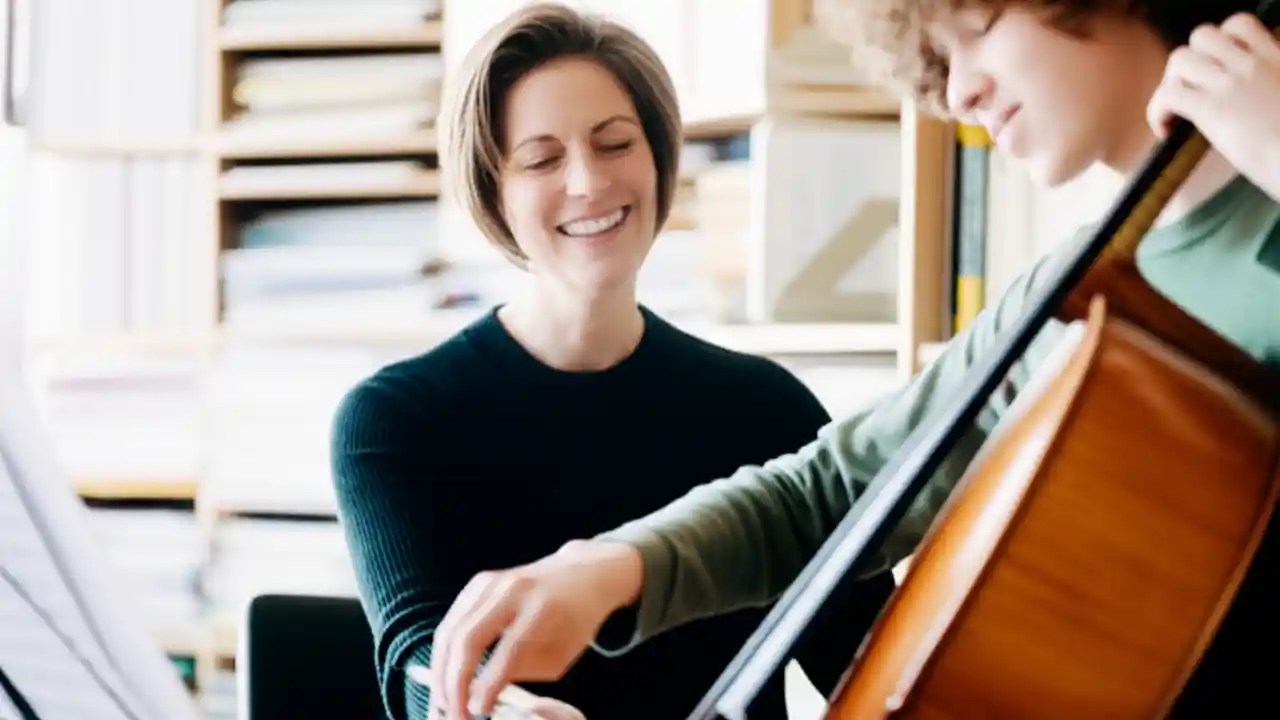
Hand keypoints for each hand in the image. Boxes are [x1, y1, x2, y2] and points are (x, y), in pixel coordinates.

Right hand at [428, 540, 643, 719]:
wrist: (581, 574)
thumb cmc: (574, 621)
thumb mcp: (561, 654)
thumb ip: (522, 672)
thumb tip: (479, 697)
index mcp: (542, 606)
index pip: (508, 649)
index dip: (488, 685)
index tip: (478, 713)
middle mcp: (512, 589)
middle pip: (468, 638)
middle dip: (454, 684)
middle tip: (453, 715)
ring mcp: (490, 582)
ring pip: (450, 631)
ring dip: (440, 672)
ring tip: (443, 703)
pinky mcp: (477, 584)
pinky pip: (451, 622)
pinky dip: (443, 654)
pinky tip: (445, 678)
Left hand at [1148, 12, 1279, 199]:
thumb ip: (1268, 88)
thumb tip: (1249, 103)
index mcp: (1275, 60)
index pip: (1240, 25)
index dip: (1219, 41)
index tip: (1215, 68)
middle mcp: (1253, 65)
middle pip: (1202, 36)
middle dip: (1188, 61)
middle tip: (1189, 92)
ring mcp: (1232, 84)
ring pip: (1180, 58)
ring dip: (1170, 82)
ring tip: (1176, 111)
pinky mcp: (1212, 108)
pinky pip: (1167, 95)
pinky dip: (1157, 112)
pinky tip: (1165, 131)